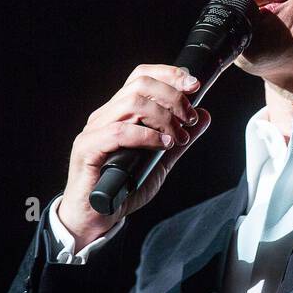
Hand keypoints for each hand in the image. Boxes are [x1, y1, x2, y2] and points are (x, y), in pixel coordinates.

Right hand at [57, 64, 212, 244]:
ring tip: (178, 137)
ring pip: (131, 103)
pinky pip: (119, 131)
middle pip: (139, 84)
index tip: (194, 85)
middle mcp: (105, 116)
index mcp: (120, 112)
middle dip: (172, 97)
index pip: (142, 76)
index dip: (169, 74)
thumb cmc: (123, 190)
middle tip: (189, 119)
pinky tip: (163, 144)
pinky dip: (147, 135)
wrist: (96, 218)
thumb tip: (205, 115)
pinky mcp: (87, 149)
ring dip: (163, 117)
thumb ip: (181, 138)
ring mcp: (94, 130)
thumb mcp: (161, 161)